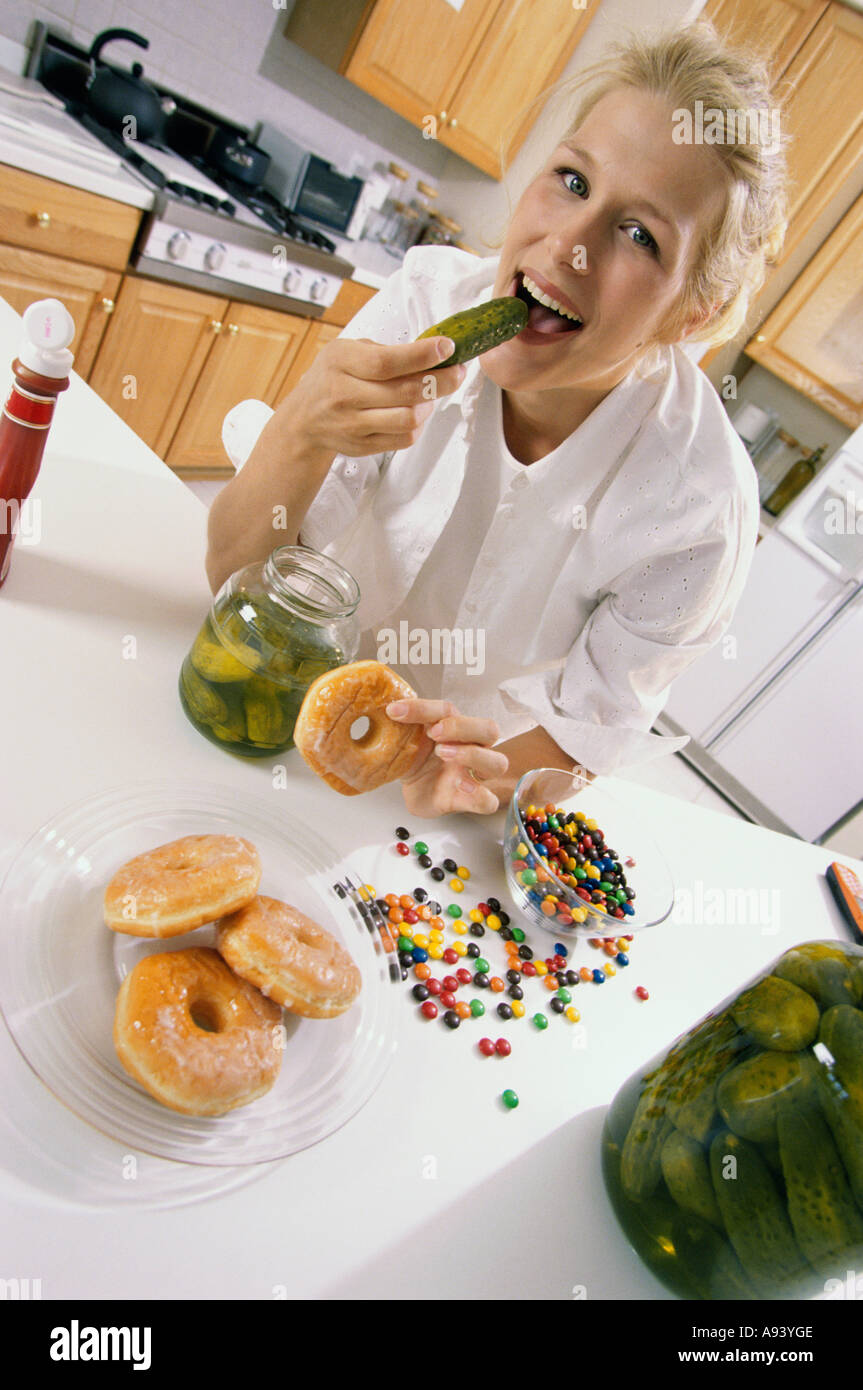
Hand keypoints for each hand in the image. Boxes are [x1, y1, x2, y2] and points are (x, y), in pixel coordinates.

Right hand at [287, 335, 465, 458]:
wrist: (304, 419)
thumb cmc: (333, 377)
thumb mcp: (347, 351)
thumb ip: (385, 351)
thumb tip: (433, 351)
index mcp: (341, 361)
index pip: (387, 361)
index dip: (422, 355)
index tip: (447, 347)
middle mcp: (345, 394)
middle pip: (405, 392)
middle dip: (441, 381)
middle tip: (457, 371)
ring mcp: (352, 424)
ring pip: (408, 419)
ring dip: (430, 405)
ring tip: (432, 394)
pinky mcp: (361, 446)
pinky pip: (403, 439)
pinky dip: (418, 425)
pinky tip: (417, 412)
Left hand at [386, 698, 508, 816]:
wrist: (414, 789)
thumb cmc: (416, 759)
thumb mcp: (404, 738)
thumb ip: (397, 724)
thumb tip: (375, 708)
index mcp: (454, 728)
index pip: (448, 710)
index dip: (423, 708)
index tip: (395, 711)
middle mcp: (470, 748)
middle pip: (488, 729)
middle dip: (462, 727)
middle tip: (434, 732)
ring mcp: (472, 774)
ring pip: (497, 762)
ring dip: (473, 755)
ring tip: (444, 755)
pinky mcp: (469, 800)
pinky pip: (489, 800)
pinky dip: (480, 795)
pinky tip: (462, 788)